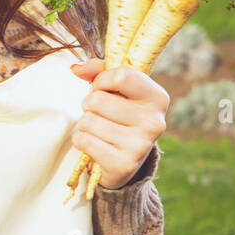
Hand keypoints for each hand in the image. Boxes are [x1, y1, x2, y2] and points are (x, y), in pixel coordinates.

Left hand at [69, 59, 167, 189]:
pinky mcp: (123, 165)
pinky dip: (81, 140)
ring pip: (88, 121)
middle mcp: (154, 122)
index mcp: (158, 98)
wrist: (125, 159)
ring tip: (99, 130)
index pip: (121, 76)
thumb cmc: (120, 114)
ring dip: (85, 124)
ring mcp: (140, 145)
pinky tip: (95, 144)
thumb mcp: (116, 89)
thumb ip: (98, 71)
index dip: (101, 80)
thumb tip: (76, 69)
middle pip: (98, 100)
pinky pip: (84, 140)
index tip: (102, 88)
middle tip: (99, 113)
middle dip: (89, 104)